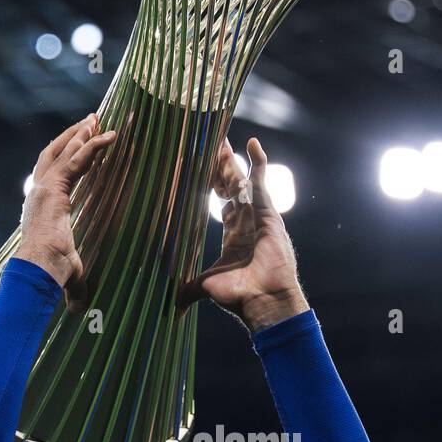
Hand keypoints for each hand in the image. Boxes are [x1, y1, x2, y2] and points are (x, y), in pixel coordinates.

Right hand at [18, 114, 115, 312]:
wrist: (38, 271)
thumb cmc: (49, 275)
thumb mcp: (68, 275)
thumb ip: (75, 285)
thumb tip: (79, 309)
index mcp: (39, 208)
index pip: (53, 175)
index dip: (67, 158)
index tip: (82, 146)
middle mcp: (37, 194)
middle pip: (53, 154)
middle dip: (71, 136)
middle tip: (90, 121)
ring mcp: (43, 189)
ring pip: (63, 151)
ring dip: (81, 134)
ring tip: (97, 119)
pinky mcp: (54, 188)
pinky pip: (76, 160)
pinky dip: (93, 146)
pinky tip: (110, 138)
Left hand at [178, 134, 309, 331]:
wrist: (263, 299)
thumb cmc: (241, 295)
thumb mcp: (208, 286)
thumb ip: (191, 289)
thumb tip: (174, 304)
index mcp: (234, 236)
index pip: (220, 201)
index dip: (210, 184)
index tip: (198, 168)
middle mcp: (247, 223)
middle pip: (230, 186)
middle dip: (219, 166)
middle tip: (208, 143)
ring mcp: (258, 216)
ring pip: (241, 180)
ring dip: (231, 160)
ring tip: (220, 138)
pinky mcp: (268, 213)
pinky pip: (262, 182)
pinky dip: (259, 162)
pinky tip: (251, 143)